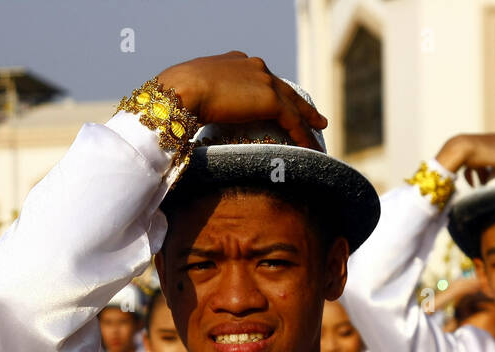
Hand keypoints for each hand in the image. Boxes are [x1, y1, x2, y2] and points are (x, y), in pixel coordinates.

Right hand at [156, 52, 326, 149]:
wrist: (182, 90)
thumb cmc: (176, 95)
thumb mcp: (192, 92)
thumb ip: (203, 99)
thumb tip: (195, 115)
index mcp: (235, 62)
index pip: (260, 77)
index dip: (272, 91)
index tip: (280, 102)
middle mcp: (253, 66)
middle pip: (281, 87)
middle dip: (297, 102)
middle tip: (312, 115)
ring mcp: (263, 80)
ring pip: (292, 103)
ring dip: (307, 119)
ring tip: (319, 130)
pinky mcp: (269, 98)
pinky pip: (293, 119)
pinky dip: (303, 133)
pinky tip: (311, 146)